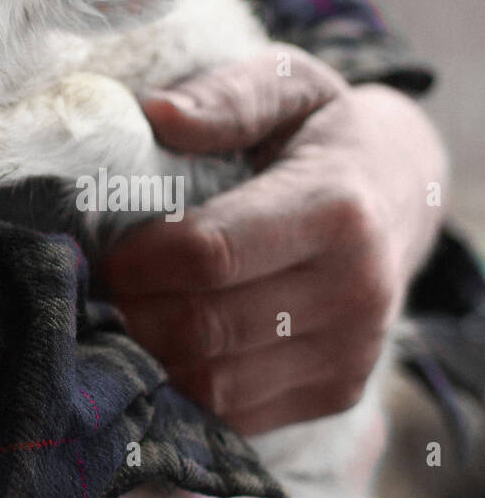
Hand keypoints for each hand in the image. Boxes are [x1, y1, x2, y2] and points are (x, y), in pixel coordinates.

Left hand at [100, 45, 445, 434]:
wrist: (400, 191)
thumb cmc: (320, 129)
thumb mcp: (286, 84)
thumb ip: (226, 97)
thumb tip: (157, 113)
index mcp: (337, 210)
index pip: (212, 254)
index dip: (140, 258)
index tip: (104, 248)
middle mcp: (356, 292)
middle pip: (206, 327)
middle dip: (133, 309)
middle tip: (97, 285)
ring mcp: (351, 352)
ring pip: (214, 382)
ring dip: (148, 353)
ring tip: (120, 311)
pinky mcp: (337, 392)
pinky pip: (235, 413)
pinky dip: (180, 385)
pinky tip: (157, 343)